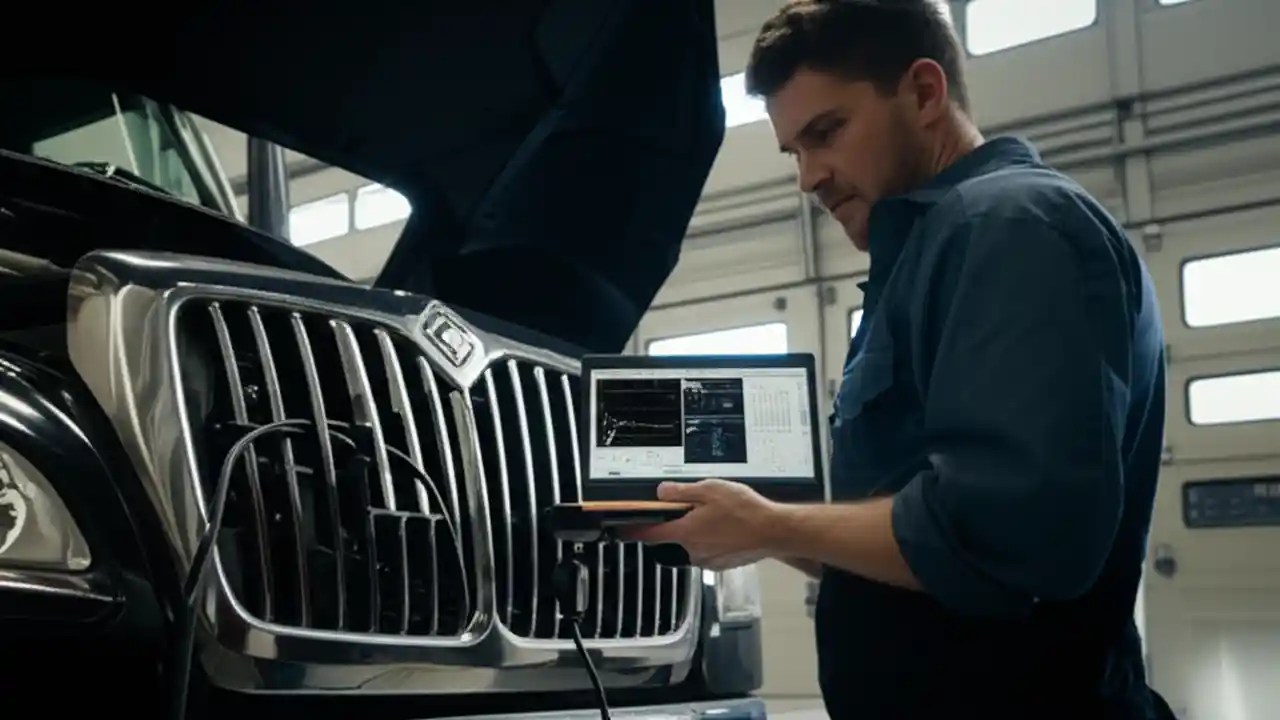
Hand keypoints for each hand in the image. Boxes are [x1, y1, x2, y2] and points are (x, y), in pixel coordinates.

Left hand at [623, 479, 783, 568]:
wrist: (773, 531)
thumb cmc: (745, 511)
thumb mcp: (709, 489)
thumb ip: (680, 492)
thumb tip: (662, 492)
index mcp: (684, 533)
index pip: (648, 535)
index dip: (633, 531)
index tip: (623, 530)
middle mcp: (692, 551)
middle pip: (672, 539)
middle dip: (676, 524)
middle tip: (691, 508)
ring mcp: (707, 560)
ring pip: (691, 545)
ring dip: (696, 532)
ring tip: (715, 516)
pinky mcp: (721, 564)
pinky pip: (707, 551)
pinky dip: (711, 541)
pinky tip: (726, 528)